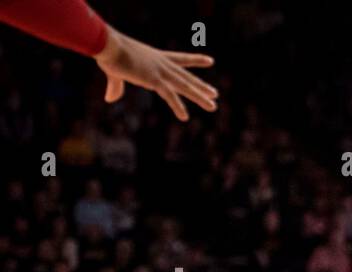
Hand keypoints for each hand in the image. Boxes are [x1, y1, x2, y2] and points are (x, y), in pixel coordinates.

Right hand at [94, 25, 216, 120]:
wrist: (106, 44)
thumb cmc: (109, 52)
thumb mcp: (115, 70)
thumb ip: (116, 86)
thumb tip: (110, 100)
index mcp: (156, 57)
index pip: (181, 59)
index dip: (196, 60)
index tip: (211, 61)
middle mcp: (162, 63)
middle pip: (186, 77)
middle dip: (201, 86)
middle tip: (215, 93)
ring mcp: (160, 71)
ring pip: (185, 86)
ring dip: (199, 97)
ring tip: (213, 106)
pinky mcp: (154, 79)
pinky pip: (169, 95)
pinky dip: (177, 106)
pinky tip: (184, 117)